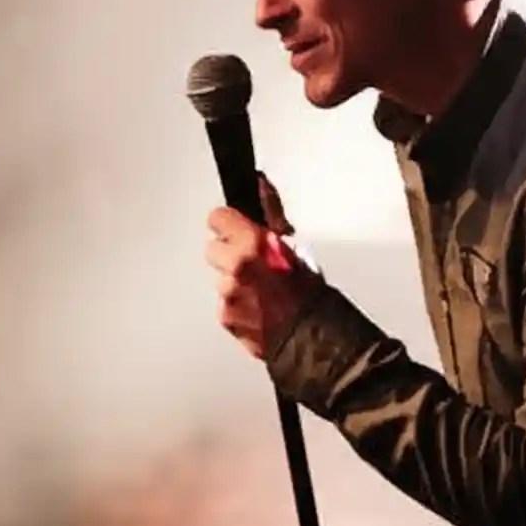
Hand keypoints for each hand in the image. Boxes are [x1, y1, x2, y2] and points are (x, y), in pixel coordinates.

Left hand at [205, 172, 322, 358]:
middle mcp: (235, 267)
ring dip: (234, 280)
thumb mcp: (296, 248)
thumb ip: (270, 219)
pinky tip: (257, 307)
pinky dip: (236, 303)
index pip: (218, 218)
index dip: (228, 224)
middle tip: (252, 262)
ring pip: (219, 277)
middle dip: (229, 252)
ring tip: (260, 290)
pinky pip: (223, 302)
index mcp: (252, 244)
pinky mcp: (225, 316)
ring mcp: (227, 293)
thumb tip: (260, 186)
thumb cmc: (310, 296)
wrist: (312, 339)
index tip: (234, 228)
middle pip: (213, 248)